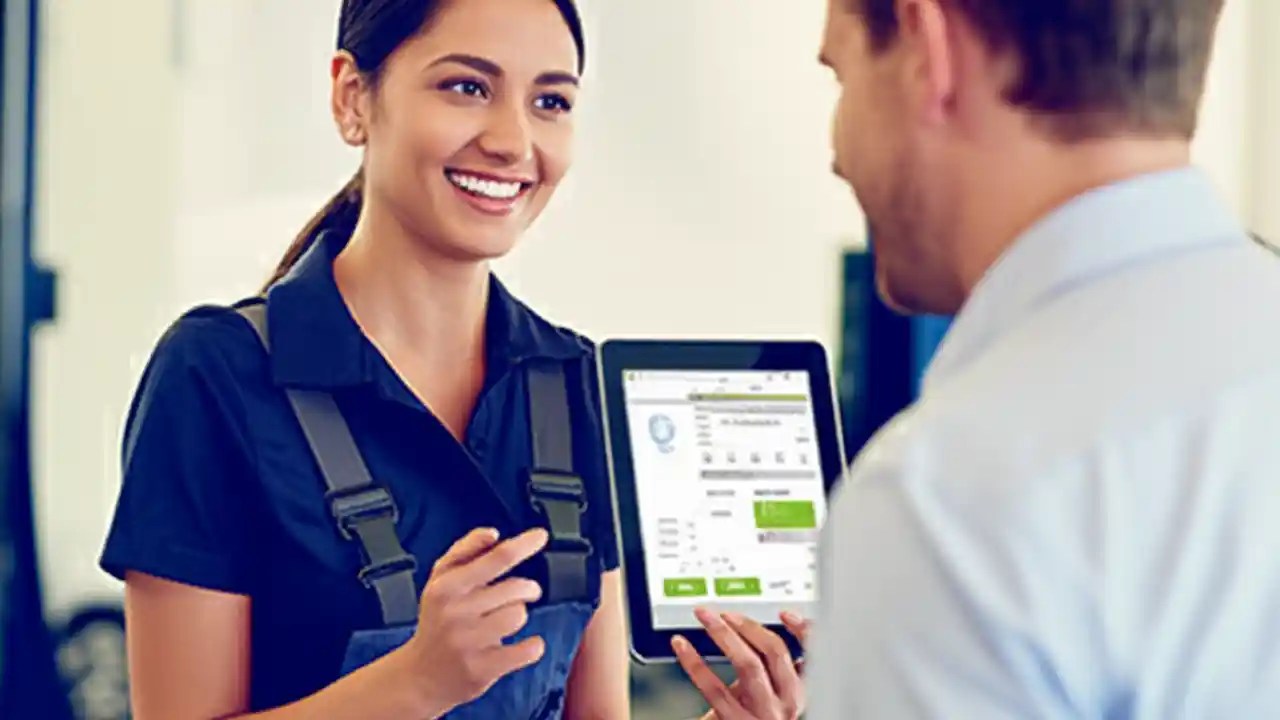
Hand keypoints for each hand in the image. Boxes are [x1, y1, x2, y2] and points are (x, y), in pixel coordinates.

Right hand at [402, 527, 549, 714]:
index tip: (541, 536)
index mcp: (446, 586)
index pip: (496, 558)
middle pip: (516, 588)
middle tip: (524, 593)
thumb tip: (492, 534)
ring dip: (519, 616)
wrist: (420, 676)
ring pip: (519, 615)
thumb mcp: (440, 581)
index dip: (524, 545)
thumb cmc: (438, 620)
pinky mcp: (482, 669)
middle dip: (527, 589)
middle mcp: (455, 613)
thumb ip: (466, 551)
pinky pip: (527, 650)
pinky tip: (523, 645)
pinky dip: (533, 646)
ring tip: (506, 621)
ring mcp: (468, 642)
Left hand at [675, 609, 810, 719]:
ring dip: (724, 635)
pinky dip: (694, 662)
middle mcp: (786, 705)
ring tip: (705, 618)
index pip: (813, 654)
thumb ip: (770, 670)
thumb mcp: (768, 697)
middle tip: (724, 612)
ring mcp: (762, 715)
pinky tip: (682, 646)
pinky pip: (714, 688)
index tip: (784, 614)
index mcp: (797, 694)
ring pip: (749, 666)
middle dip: (748, 625)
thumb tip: (756, 629)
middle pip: (775, 653)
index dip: (801, 630)